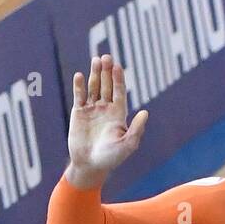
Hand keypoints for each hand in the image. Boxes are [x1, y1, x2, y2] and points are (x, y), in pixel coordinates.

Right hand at [66, 55, 148, 188]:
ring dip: (95, 74)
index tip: (117, 67)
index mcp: (118, 115)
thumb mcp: (127, 145)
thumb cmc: (111, 158)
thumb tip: (145, 113)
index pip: (119, 92)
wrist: (90, 166)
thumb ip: (136, 129)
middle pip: (107, 86)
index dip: (118, 79)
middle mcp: (106, 109)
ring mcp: (92, 110)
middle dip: (107, 72)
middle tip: (106, 57)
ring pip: (94, 87)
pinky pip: (79, 96)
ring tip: (96, 60)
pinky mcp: (79, 113)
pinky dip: (79, 86)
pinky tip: (79, 75)